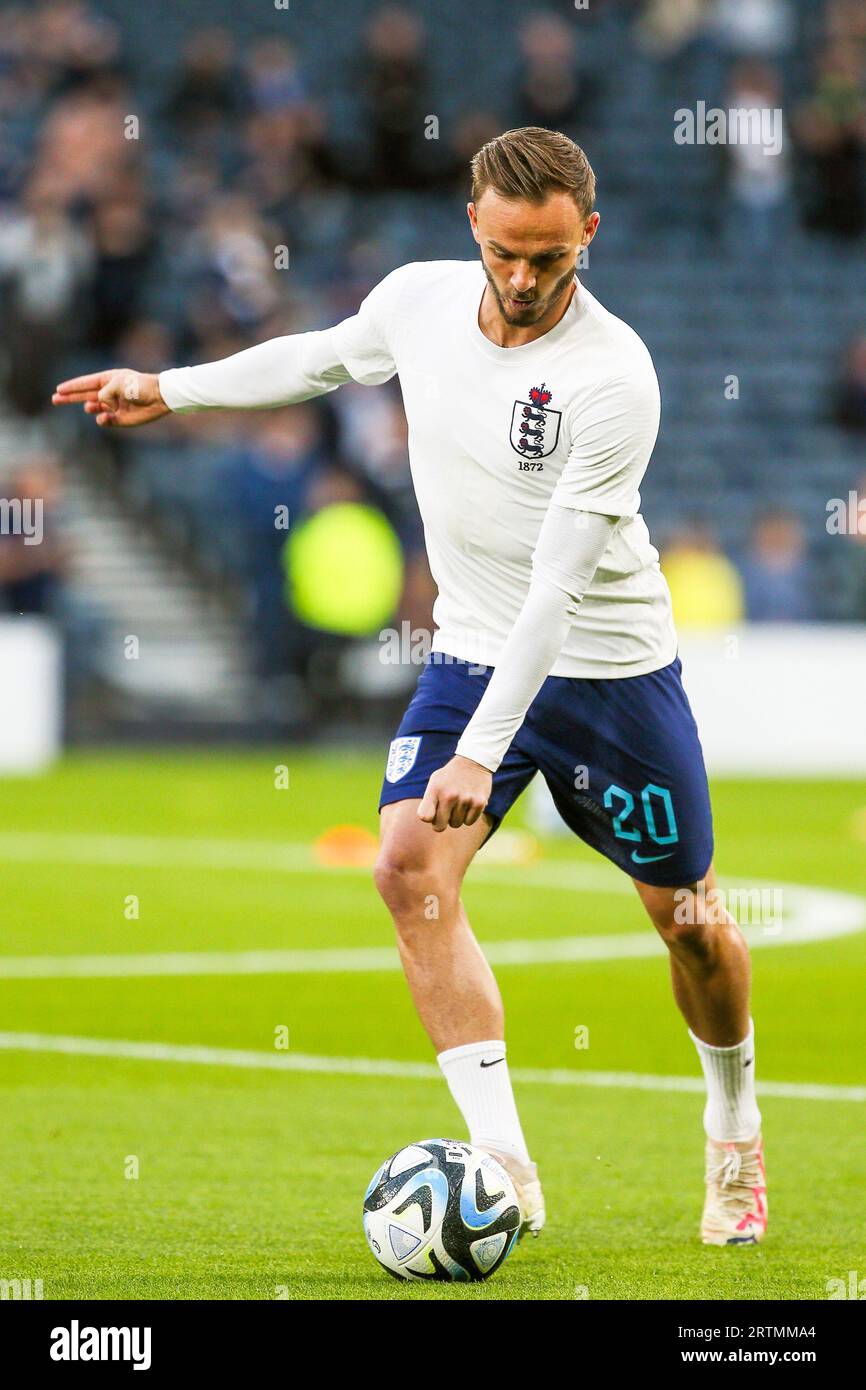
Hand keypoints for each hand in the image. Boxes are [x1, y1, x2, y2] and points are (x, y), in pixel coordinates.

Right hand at [52, 369, 169, 427]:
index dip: (71, 387)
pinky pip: (105, 421)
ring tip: (89, 407)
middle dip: (70, 398)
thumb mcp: (116, 384)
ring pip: (94, 408)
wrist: (159, 397)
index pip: (85, 383)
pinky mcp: (120, 419)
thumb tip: (101, 409)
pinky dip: (102, 419)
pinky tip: (105, 416)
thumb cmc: (139, 386)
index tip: (58, 389)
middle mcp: (109, 393)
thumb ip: (103, 395)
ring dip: (90, 407)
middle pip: (84, 396)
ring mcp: (114, 406)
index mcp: (107, 380)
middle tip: (54, 399)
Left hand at [417, 754, 492, 831]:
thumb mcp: (435, 781)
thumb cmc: (450, 777)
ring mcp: (465, 799)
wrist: (473, 761)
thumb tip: (430, 821)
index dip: (429, 818)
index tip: (432, 812)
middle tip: (446, 812)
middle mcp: (450, 795)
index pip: (425, 816)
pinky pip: (469, 822)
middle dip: (441, 822)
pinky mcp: (479, 803)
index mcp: (435, 789)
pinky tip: (469, 803)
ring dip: (456, 817)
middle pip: (439, 826)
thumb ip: (428, 801)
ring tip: (459, 802)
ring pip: (456, 824)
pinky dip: (469, 816)